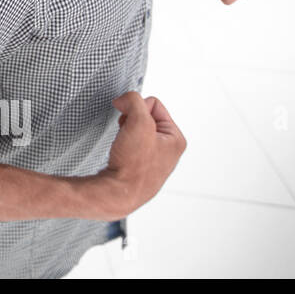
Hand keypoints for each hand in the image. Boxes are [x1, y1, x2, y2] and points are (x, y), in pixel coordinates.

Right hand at [97, 91, 186, 218]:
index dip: (136, 108)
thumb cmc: (133, 166)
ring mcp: (154, 159)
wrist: (118, 193)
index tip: (127, 121)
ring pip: (135, 129)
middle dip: (130, 120)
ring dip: (125, 131)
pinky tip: (120, 153)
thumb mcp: (138, 122)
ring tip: (123, 145)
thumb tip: (124, 100)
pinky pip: (129, 143)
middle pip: (145, 116)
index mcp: (176, 139)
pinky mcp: (140, 166)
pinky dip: (121, 143)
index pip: (154, 104)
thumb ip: (134, 101)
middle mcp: (168, 149)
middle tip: (126, 134)